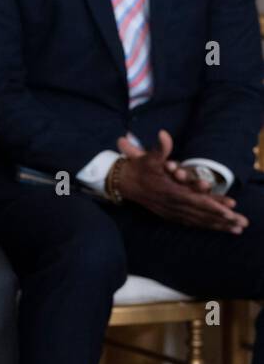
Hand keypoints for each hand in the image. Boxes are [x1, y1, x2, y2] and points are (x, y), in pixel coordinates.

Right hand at [116, 130, 247, 233]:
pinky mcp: (168, 214)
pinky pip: (189, 223)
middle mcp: (170, 204)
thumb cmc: (138, 168)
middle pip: (200, 214)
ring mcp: (168, 211)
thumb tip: (164, 134)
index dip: (212, 206)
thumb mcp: (148, 157)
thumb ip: (159, 148)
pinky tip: (217, 229)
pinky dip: (204, 226)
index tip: (229, 211)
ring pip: (197, 221)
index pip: (194, 201)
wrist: (122, 182)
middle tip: (241, 224)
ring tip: (236, 230)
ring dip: (217, 226)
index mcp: (168, 191)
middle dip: (222, 220)